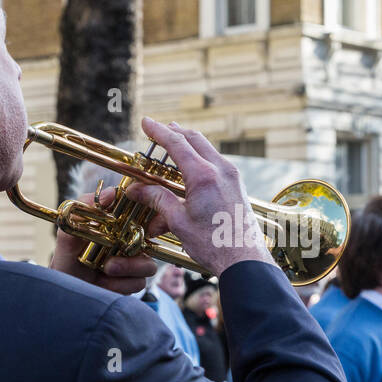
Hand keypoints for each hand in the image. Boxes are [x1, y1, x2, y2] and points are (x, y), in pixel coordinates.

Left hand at [49, 186, 157, 295]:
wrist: (66, 287)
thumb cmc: (68, 257)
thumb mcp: (70, 230)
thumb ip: (84, 207)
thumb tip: (111, 193)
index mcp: (119, 224)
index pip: (143, 214)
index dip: (149, 216)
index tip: (138, 221)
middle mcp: (130, 241)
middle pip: (152, 242)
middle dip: (135, 248)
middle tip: (113, 254)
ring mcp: (134, 262)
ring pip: (148, 264)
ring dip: (126, 267)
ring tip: (106, 268)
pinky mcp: (134, 281)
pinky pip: (139, 282)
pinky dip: (119, 284)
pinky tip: (104, 283)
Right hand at [126, 117, 274, 276]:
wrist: (244, 259)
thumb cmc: (213, 243)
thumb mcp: (178, 221)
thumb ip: (157, 200)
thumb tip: (136, 190)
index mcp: (203, 175)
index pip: (176, 143)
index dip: (158, 131)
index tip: (146, 122)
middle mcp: (221, 170)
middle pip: (194, 139)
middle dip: (175, 132)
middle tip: (159, 129)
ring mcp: (232, 176)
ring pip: (207, 149)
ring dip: (189, 144)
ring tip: (174, 144)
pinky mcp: (238, 185)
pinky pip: (217, 162)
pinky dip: (201, 159)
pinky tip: (193, 167)